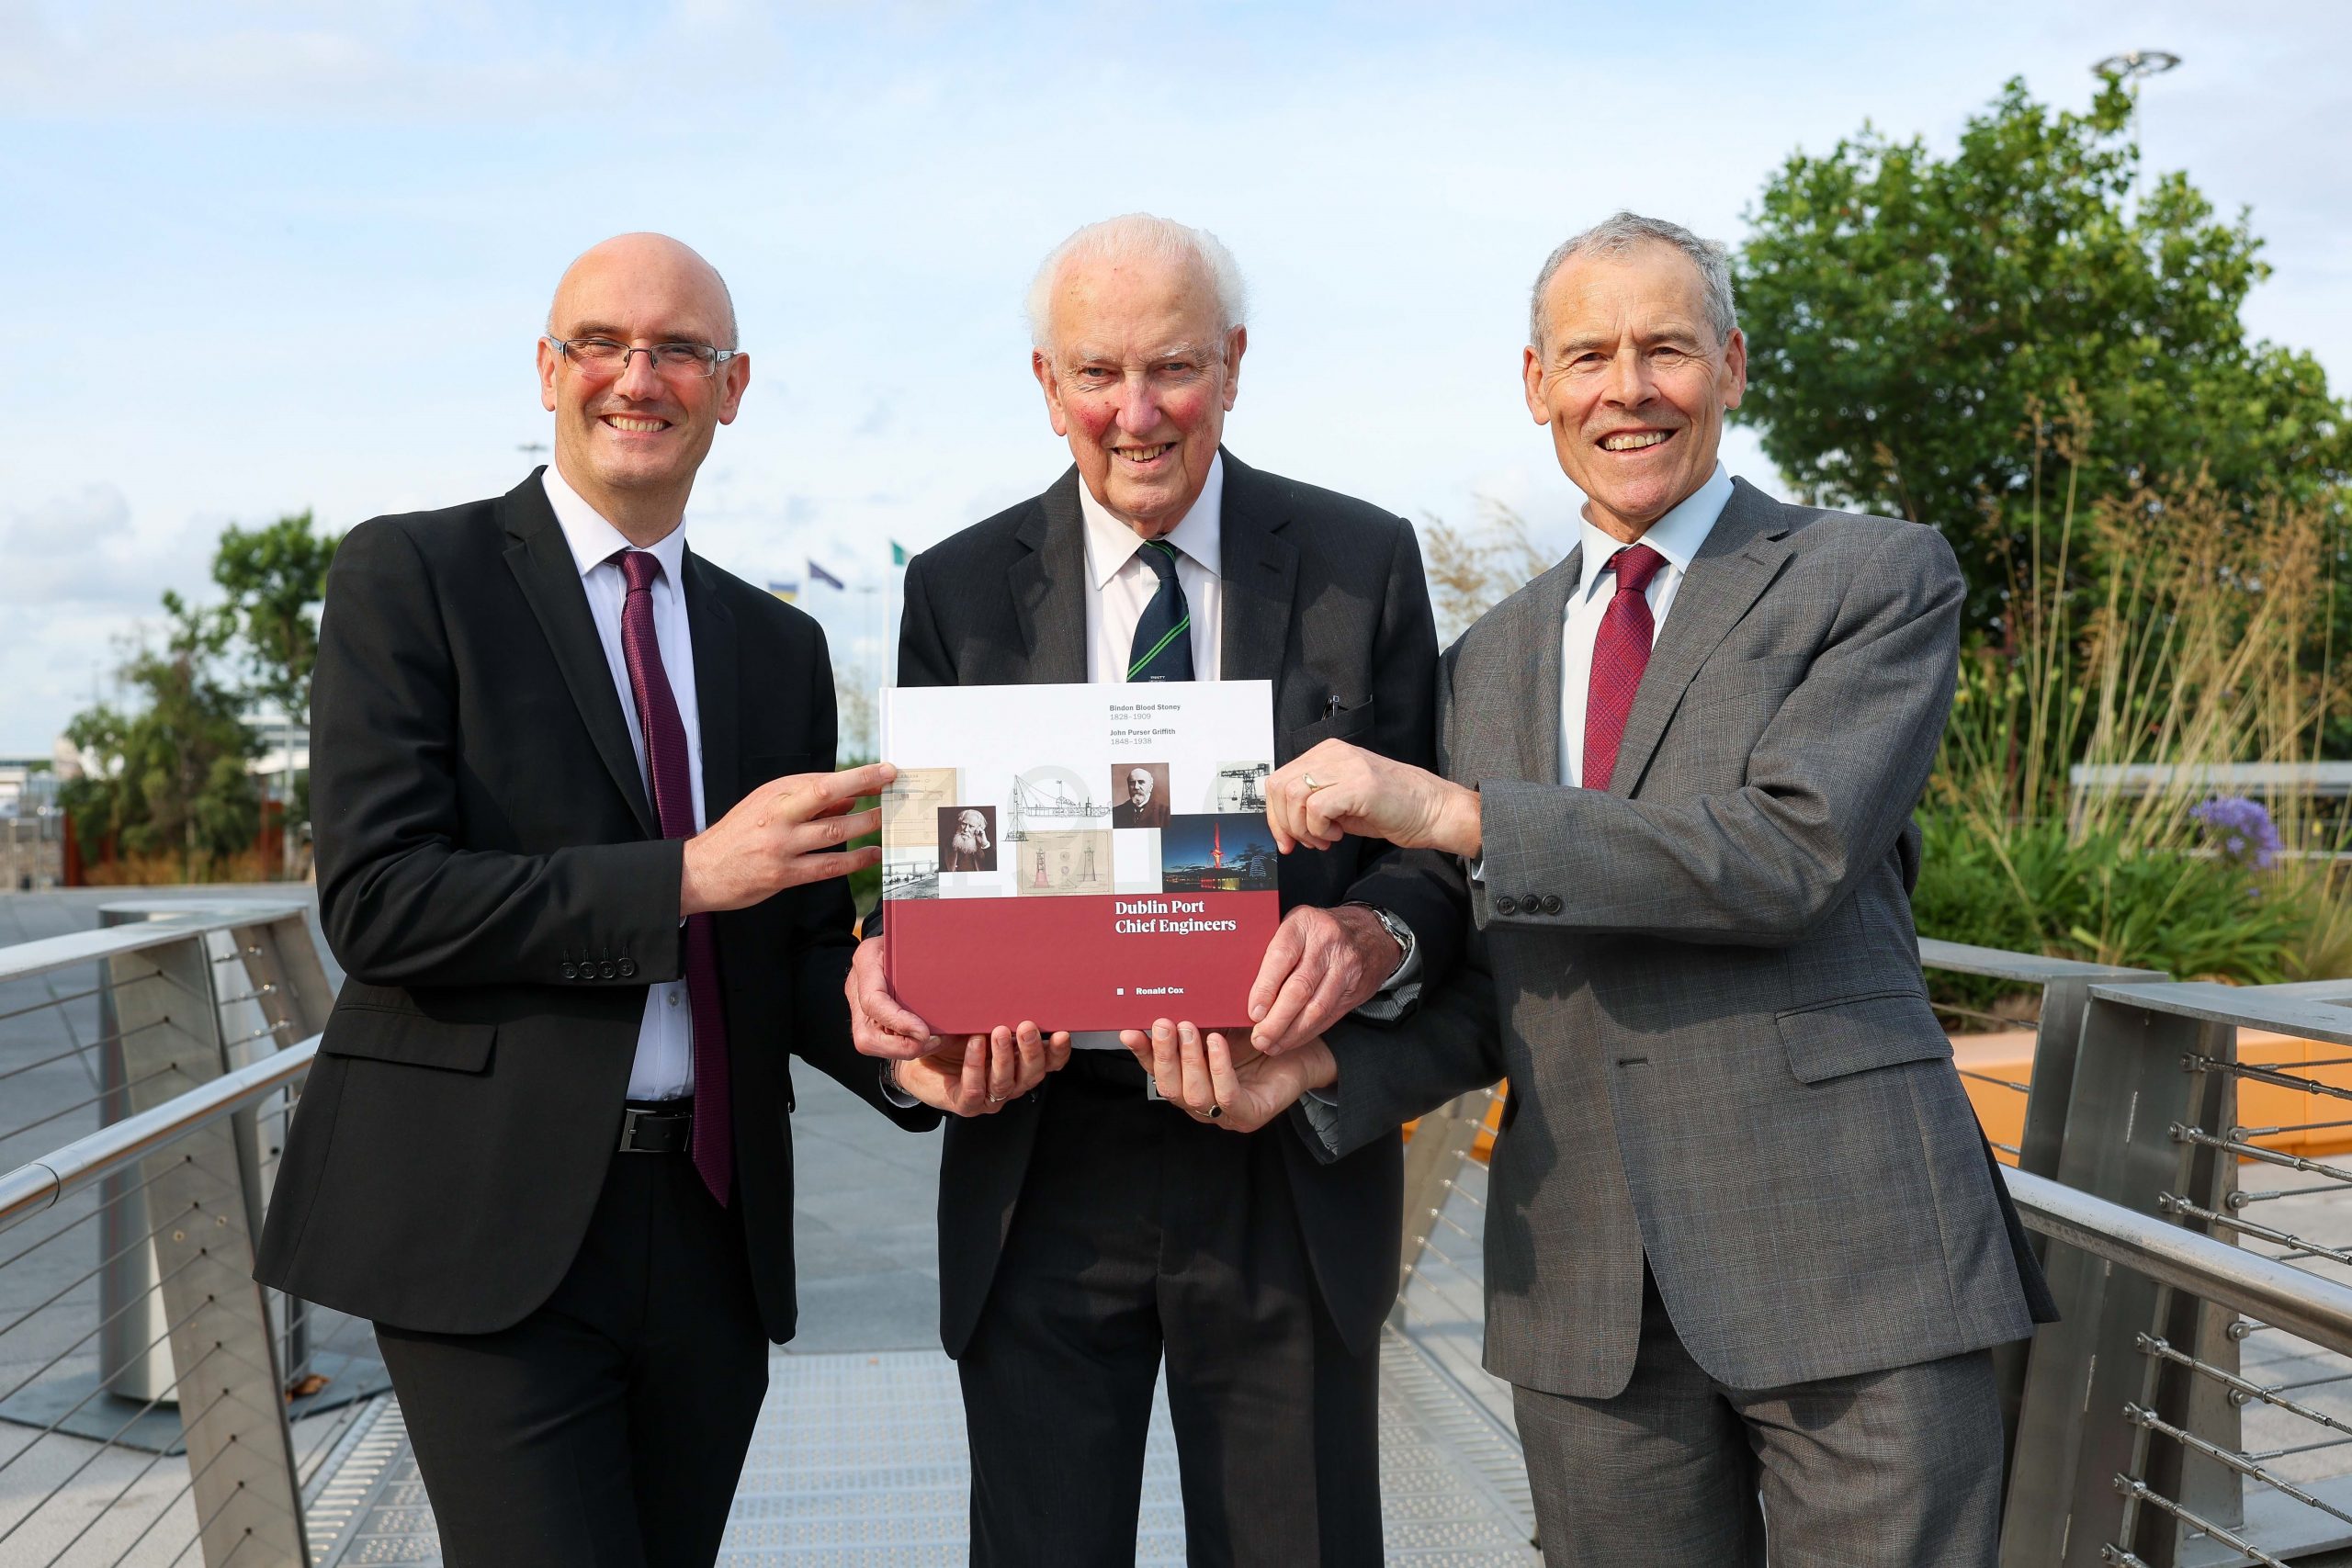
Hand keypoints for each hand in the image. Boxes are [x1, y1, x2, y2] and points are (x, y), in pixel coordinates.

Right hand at [682, 763, 892, 915]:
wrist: (700, 870)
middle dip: (866, 791)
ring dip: (865, 827)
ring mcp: (781, 847)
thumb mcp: (766, 806)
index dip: (858, 775)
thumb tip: (848, 799)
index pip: (823, 780)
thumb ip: (806, 803)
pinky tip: (871, 855)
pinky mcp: (783, 876)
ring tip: (887, 823)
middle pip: (828, 796)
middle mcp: (778, 816)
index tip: (885, 771)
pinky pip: (826, 867)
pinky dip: (853, 861)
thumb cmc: (738, 834)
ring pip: (833, 833)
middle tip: (895, 792)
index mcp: (775, 795)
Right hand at [849, 935, 936, 1060]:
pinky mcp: (868, 1015)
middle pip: (866, 1036)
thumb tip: (951, 975)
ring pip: (871, 1043)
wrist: (896, 934)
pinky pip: (882, 1040)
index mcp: (865, 960)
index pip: (873, 1001)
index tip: (924, 1032)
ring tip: (936, 1041)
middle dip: (900, 1047)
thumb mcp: (915, 934)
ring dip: (906, 1049)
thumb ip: (924, 955)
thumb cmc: (910, 933)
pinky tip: (932, 1039)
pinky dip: (906, 1045)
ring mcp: (858, 1004)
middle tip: (932, 1041)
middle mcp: (856, 986)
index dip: (897, 1022)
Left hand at [892, 1023, 1070, 1115]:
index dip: (1057, 1051)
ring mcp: (990, 1097)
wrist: (919, 1057)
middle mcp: (1011, 1083)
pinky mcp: (966, 1104)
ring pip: (1005, 1083)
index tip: (1062, 1033)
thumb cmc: (955, 1038)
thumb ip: (998, 1014)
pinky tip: (974, 1045)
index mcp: (1021, 1065)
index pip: (1049, 1063)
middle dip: (1031, 1050)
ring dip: (1004, 1057)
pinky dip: (975, 1065)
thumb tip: (1013, 987)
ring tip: (998, 1032)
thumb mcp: (981, 1022)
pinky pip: (975, 1088)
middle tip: (1027, 1026)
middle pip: (1032, 1074)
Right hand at [1118, 1019, 1335, 1133]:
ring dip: (1188, 1060)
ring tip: (1190, 1029)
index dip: (1142, 1053)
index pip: (1156, 1071)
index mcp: (1189, 1080)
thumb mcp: (1221, 1025)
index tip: (1129, 1030)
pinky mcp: (1248, 1116)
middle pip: (1168, 1087)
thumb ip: (1195, 1020)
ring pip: (1192, 1095)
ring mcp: (1223, 1114)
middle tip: (1165, 1023)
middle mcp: (1201, 1101)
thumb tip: (1166, 996)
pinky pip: (1226, 1096)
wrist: (1304, 1050)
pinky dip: (1217, 1068)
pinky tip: (1216, 1044)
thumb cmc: (1259, 1038)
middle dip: (1163, 1054)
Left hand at [1244, 904, 1400, 1056]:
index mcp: (1303, 923)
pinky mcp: (1356, 989)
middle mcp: (1327, 944)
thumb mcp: (1295, 926)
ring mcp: (1346, 967)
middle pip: (1299, 988)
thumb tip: (1241, 986)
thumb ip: (1273, 950)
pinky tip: (1291, 1040)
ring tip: (1271, 1045)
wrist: (1371, 931)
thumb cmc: (1319, 930)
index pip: (1281, 957)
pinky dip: (1308, 1032)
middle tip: (1258, 1038)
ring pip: (1316, 1008)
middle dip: (1277, 1020)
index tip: (1253, 1012)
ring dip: (1291, 1032)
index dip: (1265, 988)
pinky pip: (1329, 1016)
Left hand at [1264, 740, 1480, 857]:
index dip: (1274, 814)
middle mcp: (1335, 754)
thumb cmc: (1393, 808)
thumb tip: (1284, 822)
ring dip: (1303, 828)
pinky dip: (1319, 829)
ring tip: (1325, 839)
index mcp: (1329, 753)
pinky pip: (1316, 807)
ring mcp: (1348, 767)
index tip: (1285, 839)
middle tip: (1302, 843)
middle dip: (1282, 823)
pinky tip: (1337, 835)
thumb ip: (1314, 803)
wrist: (1433, 810)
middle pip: (1280, 785)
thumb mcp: (1343, 801)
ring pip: (1294, 795)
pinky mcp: (1360, 785)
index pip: (1280, 778)